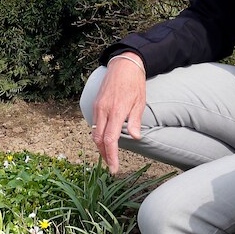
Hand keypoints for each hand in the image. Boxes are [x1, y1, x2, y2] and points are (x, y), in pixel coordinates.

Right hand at [90, 54, 145, 173]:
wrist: (123, 65)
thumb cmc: (134, 83)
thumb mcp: (140, 102)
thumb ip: (135, 121)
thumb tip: (135, 138)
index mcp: (117, 111)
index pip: (110, 139)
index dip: (111, 156)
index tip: (114, 168)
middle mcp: (104, 110)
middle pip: (99, 139)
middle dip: (104, 154)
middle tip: (111, 165)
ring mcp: (97, 107)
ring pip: (95, 132)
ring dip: (100, 146)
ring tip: (109, 155)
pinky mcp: (95, 104)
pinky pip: (94, 124)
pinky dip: (98, 134)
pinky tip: (105, 139)